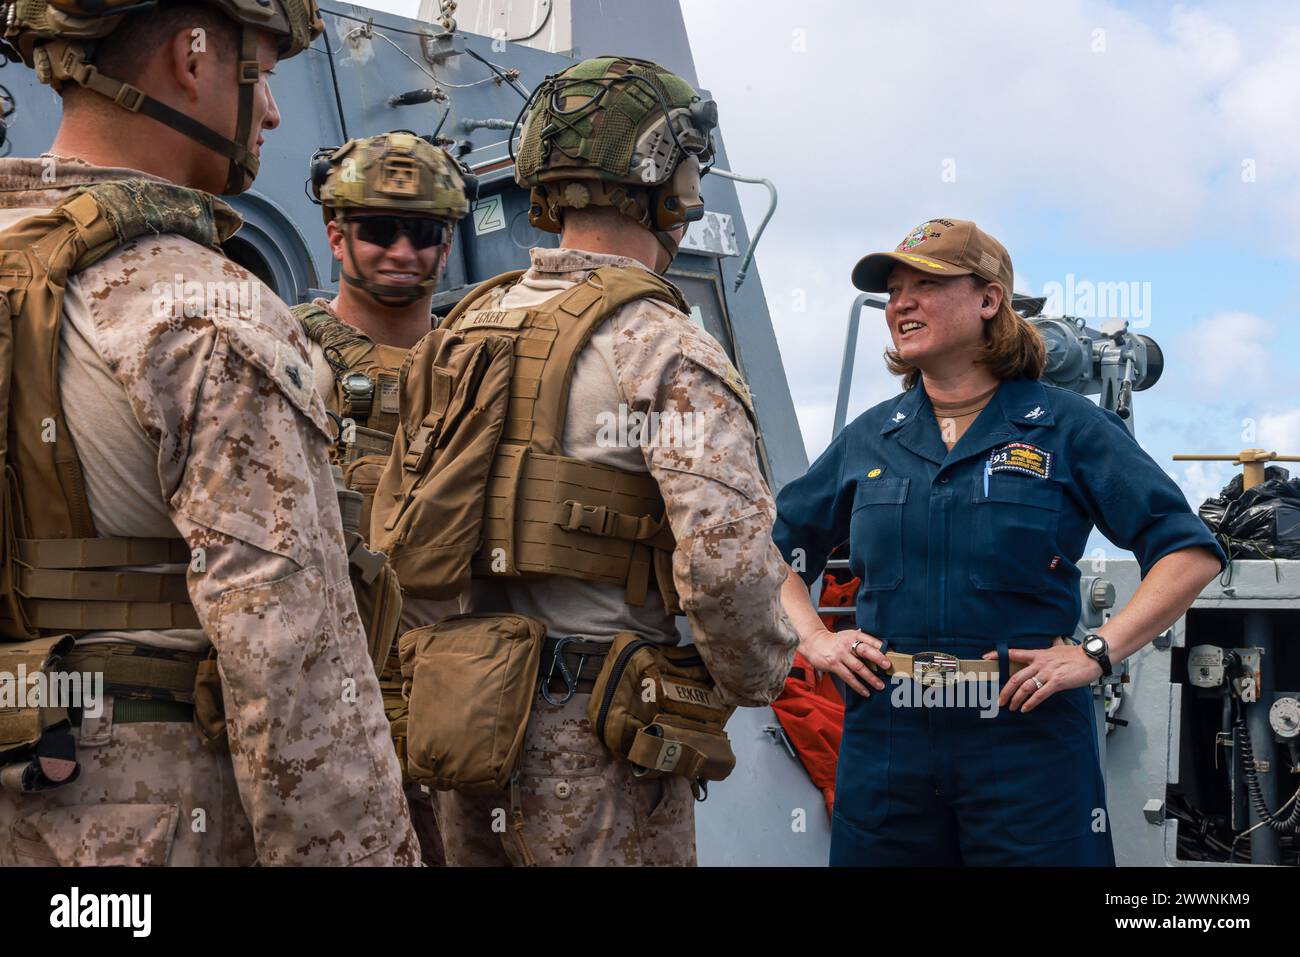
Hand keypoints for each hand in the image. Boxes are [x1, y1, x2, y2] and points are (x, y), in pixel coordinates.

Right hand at [800, 628, 889, 697]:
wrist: (814, 642)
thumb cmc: (834, 641)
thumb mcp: (848, 636)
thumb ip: (861, 641)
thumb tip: (881, 649)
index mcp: (853, 635)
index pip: (870, 640)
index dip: (881, 647)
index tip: (892, 655)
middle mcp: (847, 643)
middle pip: (865, 651)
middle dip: (878, 659)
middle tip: (888, 667)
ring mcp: (840, 654)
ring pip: (858, 667)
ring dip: (871, 677)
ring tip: (880, 685)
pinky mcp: (834, 664)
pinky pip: (848, 677)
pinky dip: (858, 686)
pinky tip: (865, 691)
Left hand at [982, 644, 1102, 712]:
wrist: (1091, 657)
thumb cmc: (1076, 653)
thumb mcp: (1060, 646)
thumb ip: (1054, 644)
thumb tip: (1055, 638)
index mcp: (1038, 654)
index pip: (1014, 653)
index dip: (999, 655)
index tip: (986, 658)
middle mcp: (1040, 664)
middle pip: (1016, 677)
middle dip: (1005, 690)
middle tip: (999, 700)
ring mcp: (1048, 673)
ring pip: (1025, 687)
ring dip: (1015, 699)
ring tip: (1010, 707)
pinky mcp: (1057, 682)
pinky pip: (1040, 694)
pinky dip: (1031, 703)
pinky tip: (1025, 708)